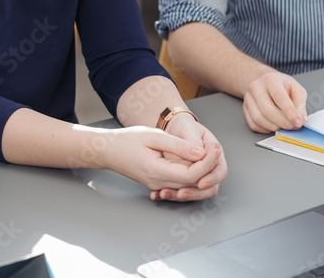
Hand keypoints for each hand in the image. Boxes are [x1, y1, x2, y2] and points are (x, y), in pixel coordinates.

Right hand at [101, 127, 222, 200]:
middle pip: (193, 184)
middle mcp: (159, 183)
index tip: (213, 148)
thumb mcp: (153, 136)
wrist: (108, 151)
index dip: (207, 163)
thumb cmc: (127, 141)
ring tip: (208, 153)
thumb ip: (178, 145)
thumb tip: (200, 152)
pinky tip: (196, 161)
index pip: (191, 175)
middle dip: (208, 167)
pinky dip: (192, 175)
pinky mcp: (158, 184)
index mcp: (157, 171)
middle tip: (215, 148)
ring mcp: (158, 186)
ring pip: (189, 186)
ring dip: (202, 171)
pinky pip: (180, 184)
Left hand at [153, 114, 227, 201]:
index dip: (212, 179)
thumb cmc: (185, 126)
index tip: (201, 182)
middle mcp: (209, 167)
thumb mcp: (189, 129)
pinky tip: (159, 194)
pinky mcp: (185, 179)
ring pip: (195, 192)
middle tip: (181, 193)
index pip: (220, 171)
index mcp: (215, 154)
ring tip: (166, 194)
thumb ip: (194, 142)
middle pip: (210, 187)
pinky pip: (182, 190)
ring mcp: (197, 175)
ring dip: (182, 196)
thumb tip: (199, 155)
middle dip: (195, 193)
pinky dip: (171, 194)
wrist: (174, 127)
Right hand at [242, 70, 307, 133]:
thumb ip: (300, 104)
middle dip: (282, 123)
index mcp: (271, 79)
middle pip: (267, 110)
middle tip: (293, 127)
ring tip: (284, 126)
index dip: (290, 113)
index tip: (298, 123)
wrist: (265, 82)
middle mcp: (256, 87)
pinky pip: (253, 124)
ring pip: (259, 119)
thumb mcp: (296, 89)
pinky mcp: (245, 108)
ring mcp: (248, 98)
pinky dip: (265, 129)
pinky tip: (274, 126)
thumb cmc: (281, 85)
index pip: (280, 98)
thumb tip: (302, 120)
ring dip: (274, 127)